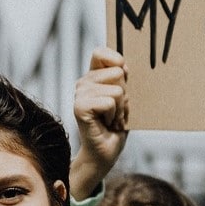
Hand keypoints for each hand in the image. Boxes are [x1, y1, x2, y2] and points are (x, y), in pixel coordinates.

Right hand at [68, 47, 128, 199]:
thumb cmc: (116, 126)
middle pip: (117, 72)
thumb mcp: (125, 98)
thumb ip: (123, 78)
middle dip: (126, 95)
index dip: (116, 60)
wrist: (106, 153)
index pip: (100, 52)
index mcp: (93, 77)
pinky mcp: (79, 108)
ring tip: (113, 119)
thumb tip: (123, 65)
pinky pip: (110, 102)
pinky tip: (107, 124)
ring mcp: (79, 95)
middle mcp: (83, 83)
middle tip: (117, 110)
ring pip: (117, 90)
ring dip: (121, 108)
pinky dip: (115, 115)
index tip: (123, 76)